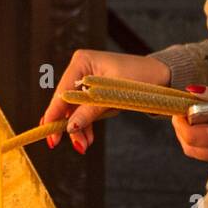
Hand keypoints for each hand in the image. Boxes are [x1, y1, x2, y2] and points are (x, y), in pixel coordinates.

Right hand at [39, 49, 170, 153]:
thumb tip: (70, 128)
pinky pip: (84, 108)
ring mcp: (86, 79)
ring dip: (78, 127)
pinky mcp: (94, 89)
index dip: (54, 114)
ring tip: (84, 146)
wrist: (159, 74)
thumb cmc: (138, 78)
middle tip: (73, 145)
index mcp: (81, 62)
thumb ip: (89, 111)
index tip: (47, 133)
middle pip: (66, 101)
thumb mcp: (113, 96)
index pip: (62, 91)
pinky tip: (88, 137)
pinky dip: (86, 123)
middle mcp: (80, 69)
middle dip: (69, 124)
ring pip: (75, 108)